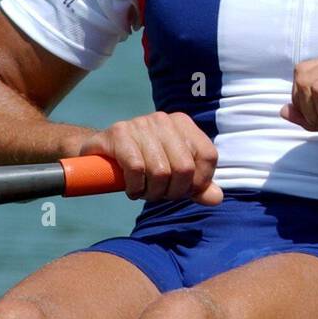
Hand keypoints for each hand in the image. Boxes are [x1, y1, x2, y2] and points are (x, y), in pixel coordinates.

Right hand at [75, 112, 222, 204]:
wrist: (101, 152)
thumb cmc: (144, 163)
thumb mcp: (173, 173)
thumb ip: (197, 186)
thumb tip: (216, 198)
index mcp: (184, 123)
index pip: (208, 157)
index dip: (198, 182)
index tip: (182, 190)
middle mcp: (164, 119)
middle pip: (184, 168)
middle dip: (172, 192)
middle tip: (158, 194)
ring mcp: (140, 123)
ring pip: (160, 171)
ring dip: (151, 192)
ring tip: (143, 191)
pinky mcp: (118, 133)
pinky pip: (136, 169)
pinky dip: (135, 187)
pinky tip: (132, 188)